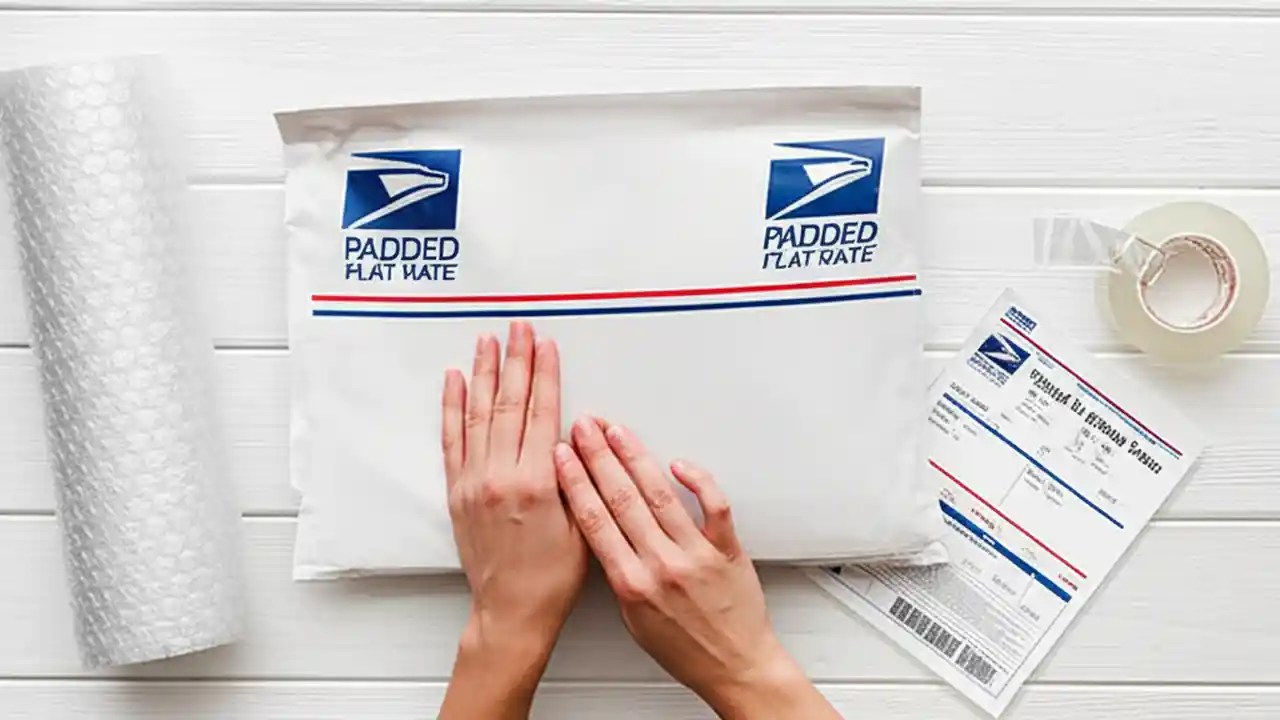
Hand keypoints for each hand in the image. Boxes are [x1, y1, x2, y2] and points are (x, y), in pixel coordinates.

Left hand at [439, 322, 587, 719]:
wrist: (513, 609)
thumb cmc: (553, 576)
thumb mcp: (585, 526)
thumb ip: (579, 478)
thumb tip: (578, 435)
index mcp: (538, 481)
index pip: (541, 411)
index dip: (544, 373)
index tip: (545, 344)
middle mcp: (501, 475)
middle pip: (509, 403)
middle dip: (515, 361)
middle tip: (518, 328)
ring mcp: (475, 482)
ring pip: (478, 414)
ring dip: (483, 374)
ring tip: (487, 342)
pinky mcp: (458, 492)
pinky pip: (452, 440)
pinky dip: (452, 407)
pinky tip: (454, 382)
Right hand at [554, 418, 840, 719]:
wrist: (735, 668)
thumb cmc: (686, 650)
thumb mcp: (632, 620)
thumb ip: (619, 575)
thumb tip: (605, 538)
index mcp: (632, 584)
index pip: (595, 520)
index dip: (575, 482)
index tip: (562, 457)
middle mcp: (661, 565)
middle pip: (621, 498)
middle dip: (598, 456)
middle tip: (585, 428)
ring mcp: (696, 555)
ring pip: (660, 495)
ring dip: (634, 457)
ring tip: (617, 432)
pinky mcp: (728, 550)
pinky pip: (714, 506)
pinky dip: (698, 481)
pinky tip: (679, 462)